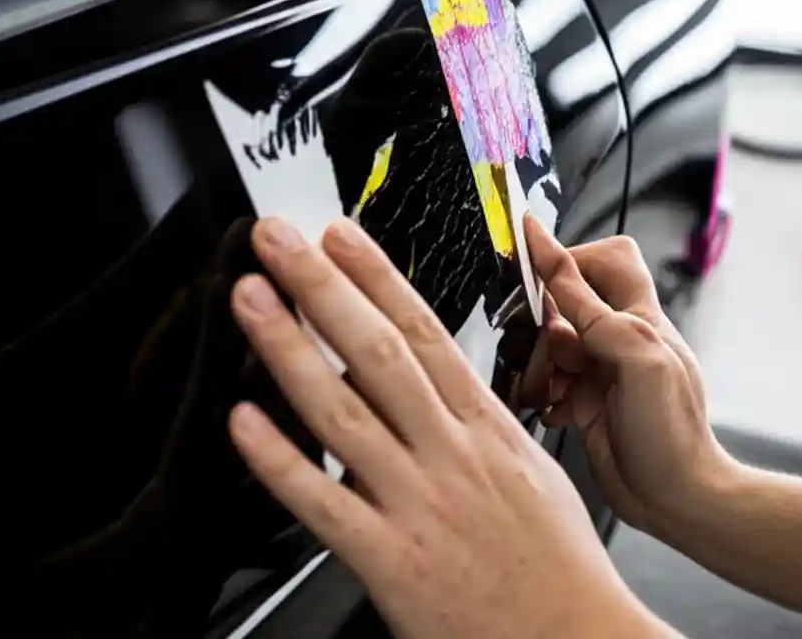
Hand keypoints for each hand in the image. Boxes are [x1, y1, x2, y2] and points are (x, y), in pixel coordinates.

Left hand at [227, 217, 668, 638]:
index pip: (427, 333)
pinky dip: (279, 460)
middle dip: (323, 286)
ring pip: (343, 412)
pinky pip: (323, 502)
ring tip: (251, 298)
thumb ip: (481, 427)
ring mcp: (420, 505)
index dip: (377, 277)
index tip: (340, 235)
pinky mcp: (392, 562)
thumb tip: (443, 386)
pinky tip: (243, 421)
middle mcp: (453, 456)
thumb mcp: (533, 474)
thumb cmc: (558, 566)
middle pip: (380, 352)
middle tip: (278, 238)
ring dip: (290, 348)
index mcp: (490, 430)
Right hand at [522, 218, 729, 533]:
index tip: (524, 234)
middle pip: (563, 304)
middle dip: (543, 326)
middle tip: (549, 356)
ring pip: (549, 344)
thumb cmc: (674, 437)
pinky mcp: (585, 402)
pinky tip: (553, 412)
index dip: (563, 252)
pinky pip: (546, 382)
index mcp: (640, 319)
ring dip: (537, 365)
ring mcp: (601, 371)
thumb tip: (560, 266)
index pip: (600, 261)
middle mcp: (619, 339)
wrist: (676, 501)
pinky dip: (540, 393)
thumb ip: (597, 313)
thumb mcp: (639, 362)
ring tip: (547, 392)